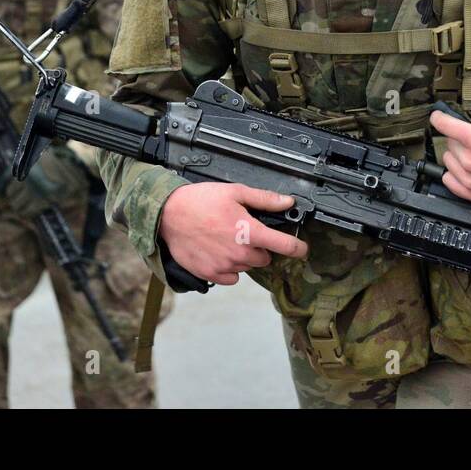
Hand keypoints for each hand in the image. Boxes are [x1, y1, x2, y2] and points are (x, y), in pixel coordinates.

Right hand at [158, 183, 308, 285]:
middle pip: (264, 258)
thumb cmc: (200, 201)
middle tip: (243, 232)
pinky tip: (217, 252)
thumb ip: (264, 199)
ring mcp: (224, 266)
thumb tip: (287, 202)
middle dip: (259, 247)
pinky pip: (230, 277)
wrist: (167, 214)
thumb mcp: (235, 192)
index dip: (298, 248)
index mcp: (249, 232)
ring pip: (246, 267)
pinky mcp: (210, 274)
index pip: (285, 246)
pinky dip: (228, 268)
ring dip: (242, 257)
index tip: (302, 249)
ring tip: (225, 239)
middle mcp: (239, 253)